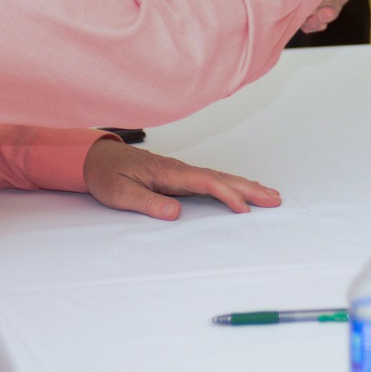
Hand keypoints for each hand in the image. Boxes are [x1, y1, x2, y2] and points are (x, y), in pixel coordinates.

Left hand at [82, 138, 280, 220]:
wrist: (95, 158)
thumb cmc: (106, 175)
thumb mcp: (119, 192)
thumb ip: (147, 202)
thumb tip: (175, 213)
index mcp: (168, 172)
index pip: (205, 182)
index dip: (226, 194)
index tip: (243, 209)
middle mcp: (179, 169)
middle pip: (221, 177)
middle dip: (249, 188)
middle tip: (275, 199)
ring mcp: (181, 172)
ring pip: (219, 177)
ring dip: (245, 185)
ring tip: (270, 195)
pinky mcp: (179, 177)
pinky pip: (211, 180)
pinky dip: (231, 185)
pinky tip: (242, 190)